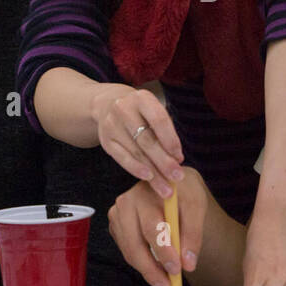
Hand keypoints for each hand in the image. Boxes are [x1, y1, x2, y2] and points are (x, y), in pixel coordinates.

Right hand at [90, 83, 183, 197]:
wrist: (107, 104)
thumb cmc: (139, 111)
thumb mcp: (152, 111)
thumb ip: (165, 132)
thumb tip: (176, 159)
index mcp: (142, 98)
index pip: (159, 120)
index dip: (170, 140)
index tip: (180, 158)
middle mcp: (124, 109)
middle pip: (147, 140)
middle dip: (164, 162)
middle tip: (177, 177)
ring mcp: (112, 125)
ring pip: (135, 152)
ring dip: (153, 172)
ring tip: (165, 187)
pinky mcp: (105, 140)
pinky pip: (122, 158)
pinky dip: (136, 169)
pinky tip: (148, 178)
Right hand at [108, 166, 206, 285]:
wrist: (173, 186)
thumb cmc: (185, 195)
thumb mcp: (197, 207)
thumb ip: (193, 234)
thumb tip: (188, 264)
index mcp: (146, 192)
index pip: (152, 227)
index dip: (163, 251)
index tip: (176, 270)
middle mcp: (126, 201)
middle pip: (135, 243)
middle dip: (151, 268)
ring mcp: (118, 214)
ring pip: (129, 250)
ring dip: (147, 270)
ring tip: (165, 283)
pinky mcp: (116, 225)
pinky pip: (127, 251)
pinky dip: (141, 263)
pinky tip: (156, 267)